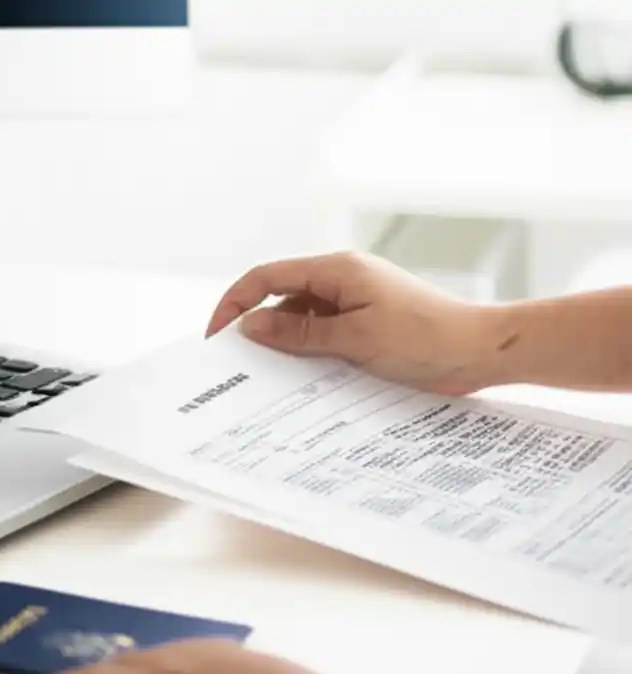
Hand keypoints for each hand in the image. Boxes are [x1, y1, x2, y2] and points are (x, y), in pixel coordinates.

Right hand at [206, 252, 505, 394]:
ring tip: (269, 377)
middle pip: (280, 297)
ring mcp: (354, 301)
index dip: (235, 303)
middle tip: (236, 363)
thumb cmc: (427, 337)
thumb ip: (299, 333)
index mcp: (336, 269)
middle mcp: (341, 280)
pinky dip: (308, 352)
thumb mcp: (355, 338)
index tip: (216, 335)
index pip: (266, 277)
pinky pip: (323, 334)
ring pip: (300, 319)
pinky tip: (303, 377)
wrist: (483, 350)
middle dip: (255, 327)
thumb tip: (251, 326)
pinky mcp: (366, 323)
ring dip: (284, 344)